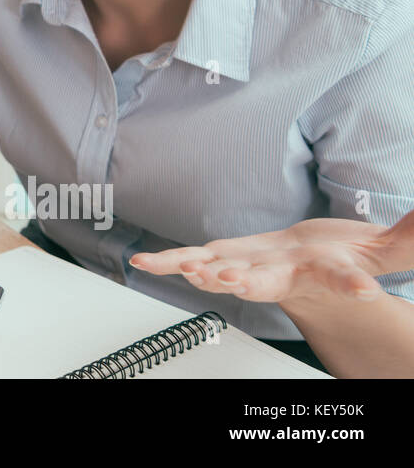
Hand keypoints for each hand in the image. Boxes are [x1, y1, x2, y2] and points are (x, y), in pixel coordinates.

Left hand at [129, 210, 413, 305]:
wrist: (306, 269)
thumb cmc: (337, 258)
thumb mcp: (379, 250)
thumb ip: (409, 239)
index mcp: (322, 272)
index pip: (344, 277)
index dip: (352, 284)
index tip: (362, 291)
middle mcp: (280, 276)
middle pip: (268, 282)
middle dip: (250, 282)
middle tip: (236, 281)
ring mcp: (247, 270)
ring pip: (221, 274)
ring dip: (201, 273)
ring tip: (184, 270)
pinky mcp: (221, 261)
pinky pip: (190, 263)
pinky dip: (168, 262)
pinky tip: (143, 261)